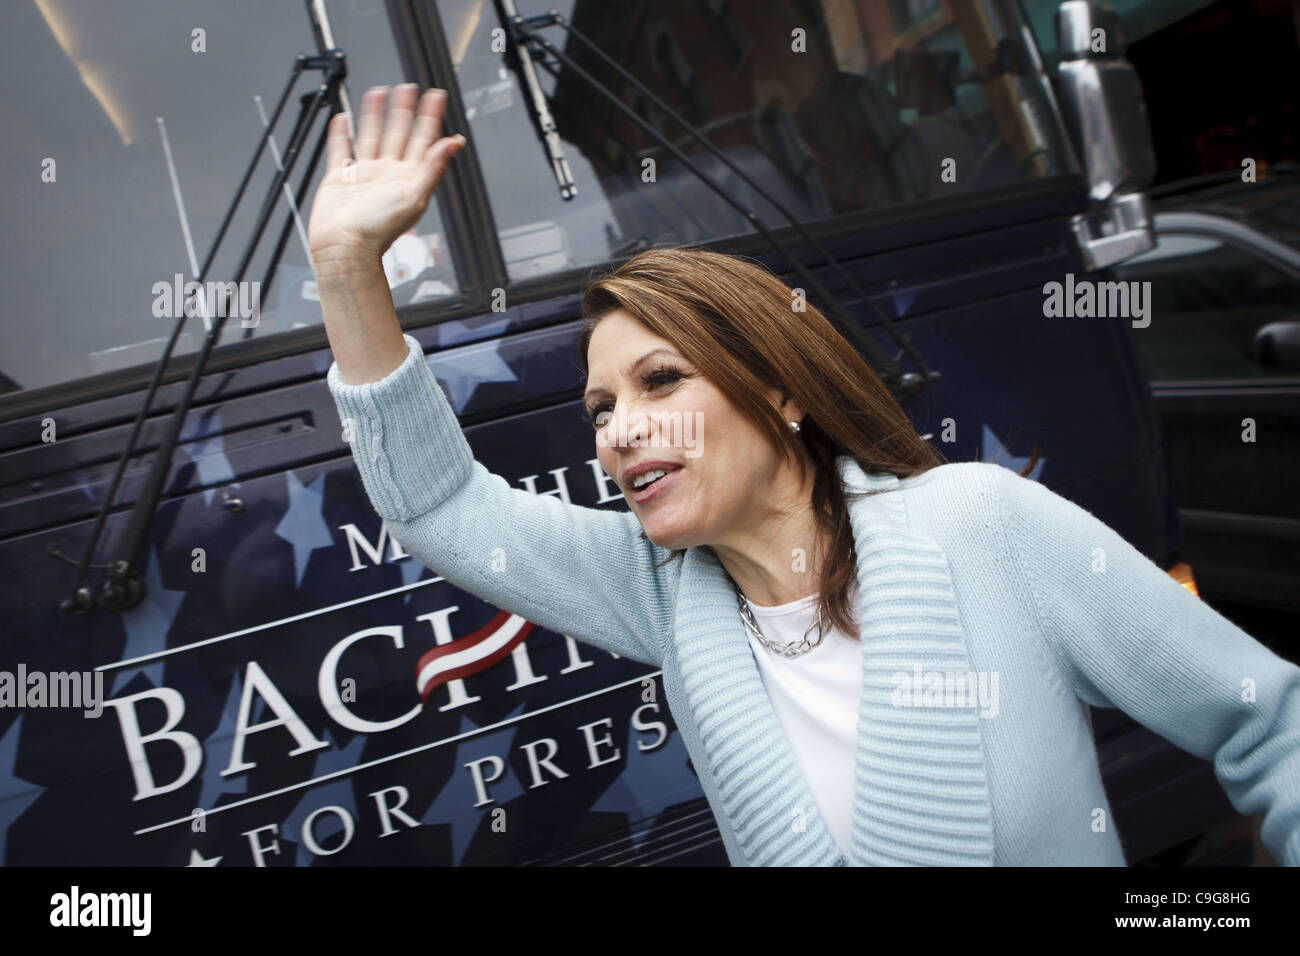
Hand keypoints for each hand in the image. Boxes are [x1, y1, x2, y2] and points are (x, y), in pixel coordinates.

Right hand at [307, 83, 465, 264]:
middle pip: (398, 133)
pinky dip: (342, 133)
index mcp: (409, 177)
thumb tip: (453, 144)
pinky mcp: (340, 178)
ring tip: (379, 93)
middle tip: (408, 88)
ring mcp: (365, 175)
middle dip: (404, 110)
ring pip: (371, 136)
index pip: (423, 140)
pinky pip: (341, 150)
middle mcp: (388, 173)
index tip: (435, 97)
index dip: (430, 117)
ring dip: (376, 115)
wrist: (345, 246)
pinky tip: (344, 118)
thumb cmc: (378, 229)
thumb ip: (433, 166)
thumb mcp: (415, 195)